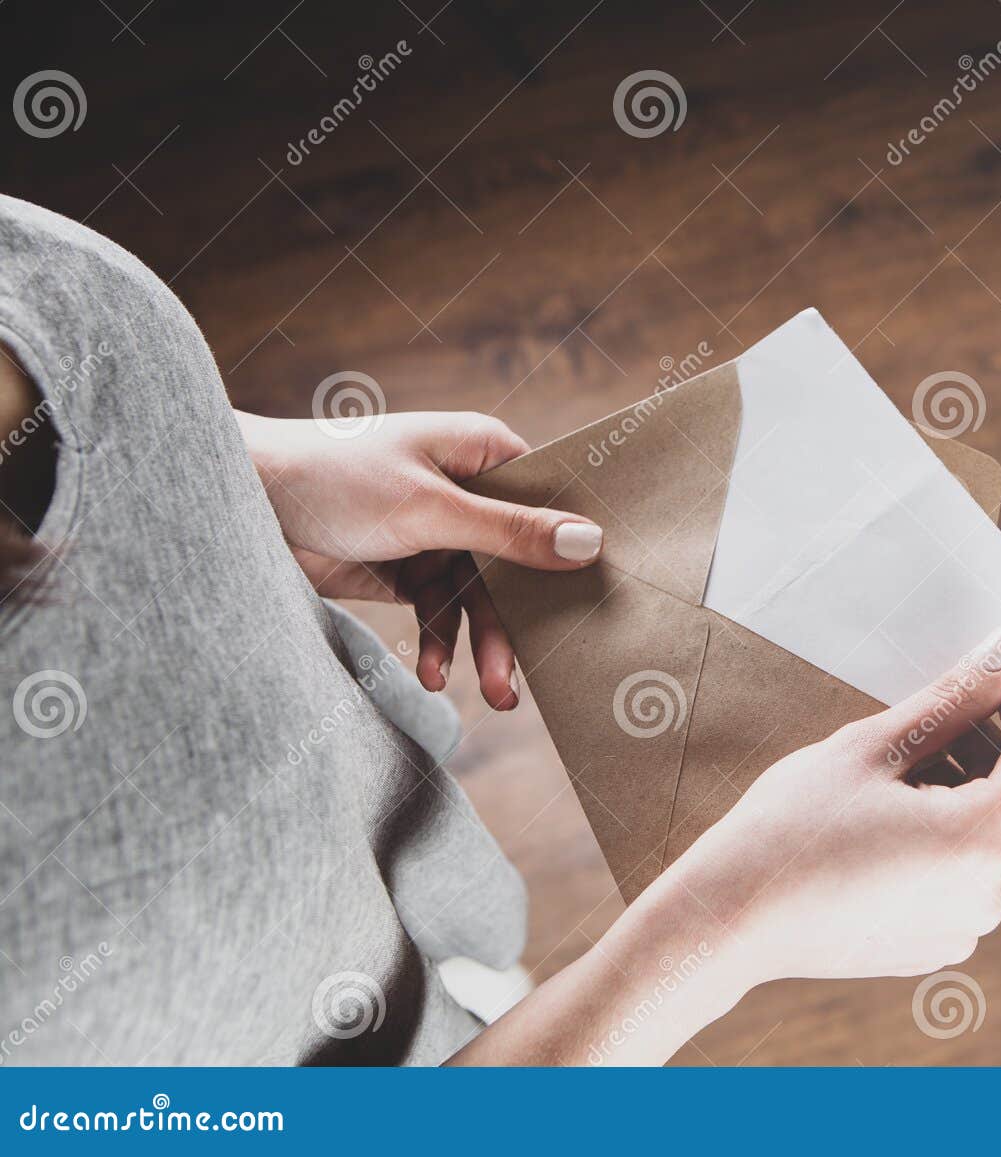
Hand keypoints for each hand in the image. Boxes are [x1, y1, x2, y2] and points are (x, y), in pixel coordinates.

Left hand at [235, 410, 602, 708]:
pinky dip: (440, 643)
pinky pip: (440, 612)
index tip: (599, 603)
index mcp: (482, 454)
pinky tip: (434, 673)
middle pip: (516, 564)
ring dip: (483, 644)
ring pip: (480, 596)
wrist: (238, 505)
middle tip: (529, 677)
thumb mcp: (431, 509)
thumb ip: (511, 532)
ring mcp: (434, 532)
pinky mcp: (404, 569)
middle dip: (519, 622)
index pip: (549, 503)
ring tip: (495, 695)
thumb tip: (591, 542)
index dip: (571, 550)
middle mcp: (465, 492)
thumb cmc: (333, 479)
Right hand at [451, 627, 1000, 1064]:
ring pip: (982, 832)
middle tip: (916, 713)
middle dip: (979, 744)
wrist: (724, 921)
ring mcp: (960, 928)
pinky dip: (933, 833)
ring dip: (952, 787)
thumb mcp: (872, 746)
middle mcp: (987, 896)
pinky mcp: (931, 944)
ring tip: (882, 768)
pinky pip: (954, 872)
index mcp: (981, 843)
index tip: (990, 671)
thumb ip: (953, 698)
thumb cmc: (788, 826)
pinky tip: (871, 818)